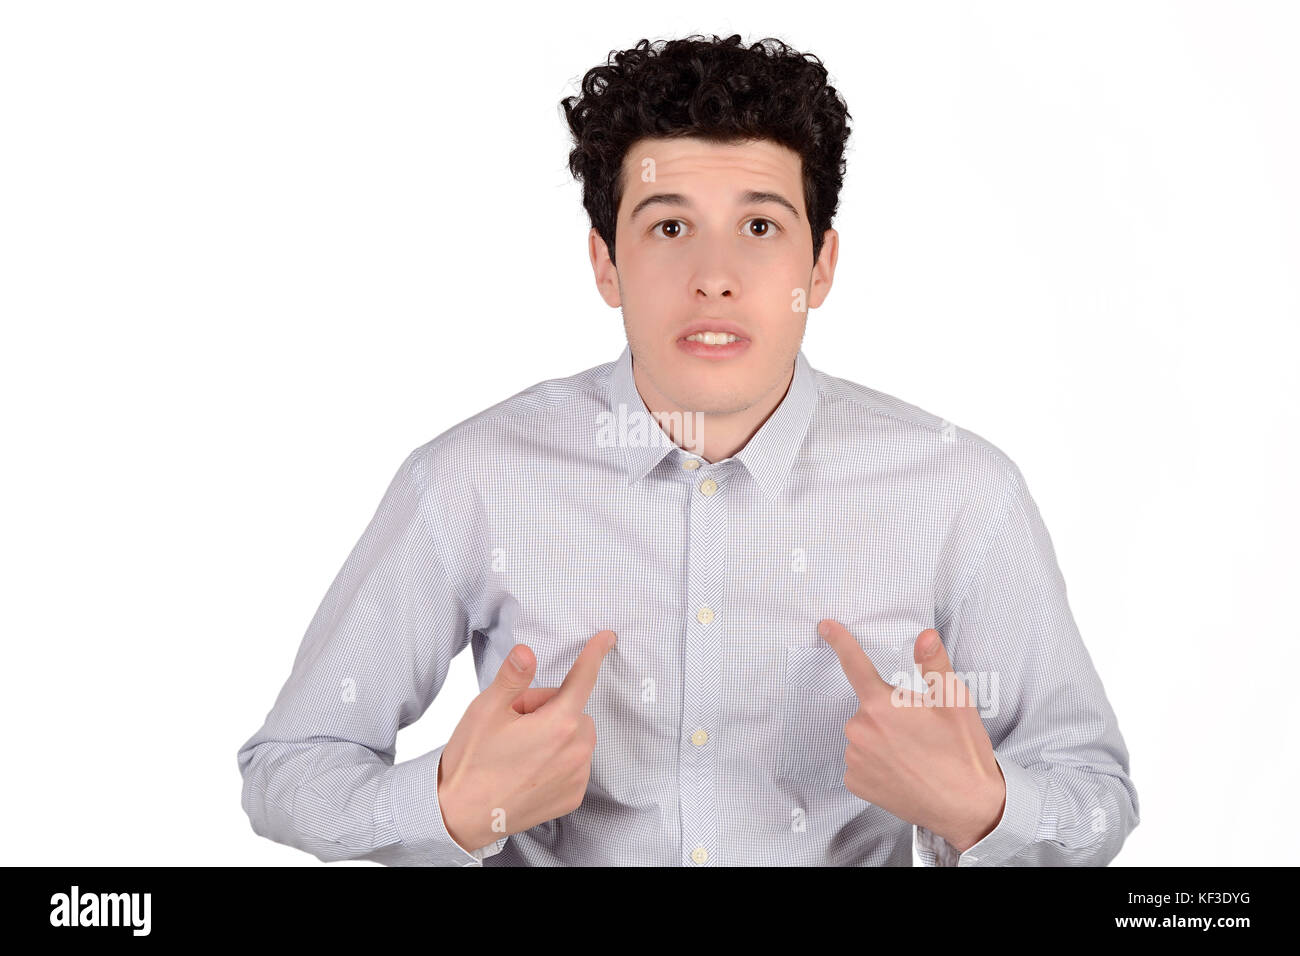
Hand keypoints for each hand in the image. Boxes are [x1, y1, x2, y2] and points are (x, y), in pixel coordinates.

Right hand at [436, 629, 615, 852]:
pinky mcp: (572, 797)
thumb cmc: (472, 761)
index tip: (607, 638)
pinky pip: (574, 764)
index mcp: (558, 723)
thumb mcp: (485, 709)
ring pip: (575, 737)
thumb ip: (513, 678)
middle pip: (572, 710)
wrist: (460, 816)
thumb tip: (527, 652)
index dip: (595, 654)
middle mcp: (576, 751)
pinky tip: (528, 770)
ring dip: (555, 735)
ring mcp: (576, 777)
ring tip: (518, 750)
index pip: (583, 678)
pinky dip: (557, 761)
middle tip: (514, 723)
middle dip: (548, 708)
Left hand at [817, 619, 1005, 850]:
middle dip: (888, 712)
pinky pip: (860, 761)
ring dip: (882, 739)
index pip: (855, 665)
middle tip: (919, 731)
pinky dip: (876, 762)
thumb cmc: (963, 753)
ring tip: (915, 754)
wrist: (968, 808)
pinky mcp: (855, 782)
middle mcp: (861, 730)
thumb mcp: (956, 702)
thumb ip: (935, 665)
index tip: (825, 626)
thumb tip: (925, 635)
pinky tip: (901, 770)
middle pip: (868, 707)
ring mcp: (855, 759)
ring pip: (864, 734)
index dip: (840, 641)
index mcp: (883, 705)